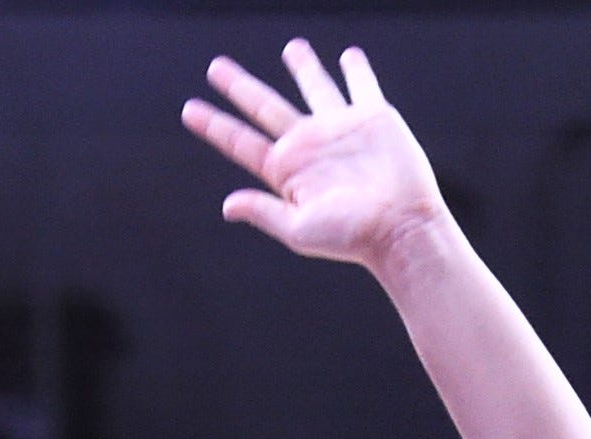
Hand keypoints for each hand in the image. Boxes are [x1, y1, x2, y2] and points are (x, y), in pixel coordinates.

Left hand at [184, 41, 446, 272]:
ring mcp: (340, 129)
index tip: (190, 111)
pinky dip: (356, 71)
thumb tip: (227, 206)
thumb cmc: (352, 237)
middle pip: (266, 108)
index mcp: (288, 171)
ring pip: (315, 88)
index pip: (242, 143)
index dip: (215, 126)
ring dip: (303, 67)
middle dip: (240, 88)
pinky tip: (349, 57)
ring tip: (292, 48)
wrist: (401, 228)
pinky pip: (361, 86)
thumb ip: (263, 212)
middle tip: (216, 67)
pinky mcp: (373, 118)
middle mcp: (310, 145)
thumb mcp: (299, 229)